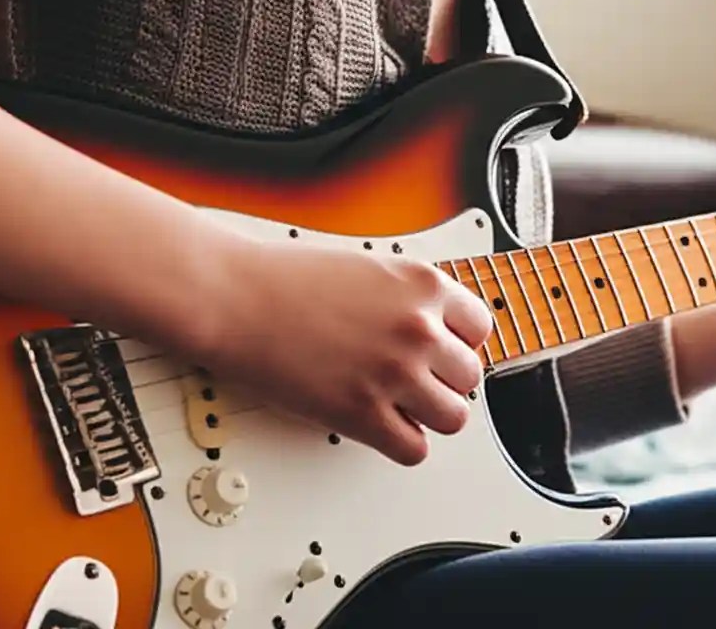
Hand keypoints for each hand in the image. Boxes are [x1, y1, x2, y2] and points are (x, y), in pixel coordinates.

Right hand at [191, 239, 492, 465]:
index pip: (480, 328)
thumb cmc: (286, 279)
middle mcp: (418, 328)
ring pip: (453, 417)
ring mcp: (394, 372)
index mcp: (422, 285)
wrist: (234, 298)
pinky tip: (379, 425)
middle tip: (413, 380)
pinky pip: (414, 449)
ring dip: (428, 415)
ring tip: (399, 405)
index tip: (441, 351)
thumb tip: (437, 328)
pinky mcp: (363, 412)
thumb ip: (409, 296)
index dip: (458, 343)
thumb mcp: (369, 266)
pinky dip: (401, 443)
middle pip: (469, 376)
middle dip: (443, 380)